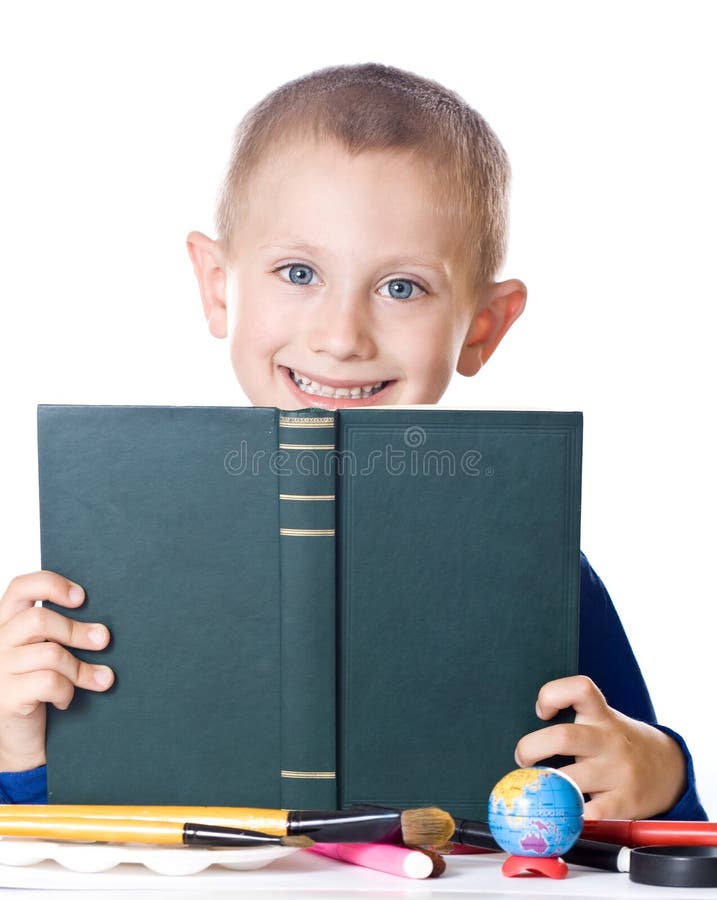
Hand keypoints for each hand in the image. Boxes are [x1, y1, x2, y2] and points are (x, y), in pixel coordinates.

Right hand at [0, 571, 113, 771]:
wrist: (20, 741)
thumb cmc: (40, 689)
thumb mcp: (47, 653)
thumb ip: (59, 632)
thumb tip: (101, 622)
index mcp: (6, 624)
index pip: (21, 587)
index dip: (52, 585)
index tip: (81, 597)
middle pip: (39, 620)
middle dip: (77, 630)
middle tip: (103, 639)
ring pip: (50, 653)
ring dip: (82, 668)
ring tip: (101, 679)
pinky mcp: (6, 696)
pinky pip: (49, 682)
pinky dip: (67, 691)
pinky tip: (66, 700)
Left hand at [514, 675, 685, 819]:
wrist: (668, 769)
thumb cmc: (619, 742)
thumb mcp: (602, 720)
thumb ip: (572, 719)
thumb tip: (521, 730)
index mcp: (601, 714)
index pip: (579, 688)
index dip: (552, 694)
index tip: (540, 711)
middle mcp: (609, 739)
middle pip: (564, 737)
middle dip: (531, 747)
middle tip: (523, 758)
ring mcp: (618, 771)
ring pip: (572, 779)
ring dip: (547, 786)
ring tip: (539, 788)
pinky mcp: (624, 801)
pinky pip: (592, 812)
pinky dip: (572, 815)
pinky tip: (563, 813)